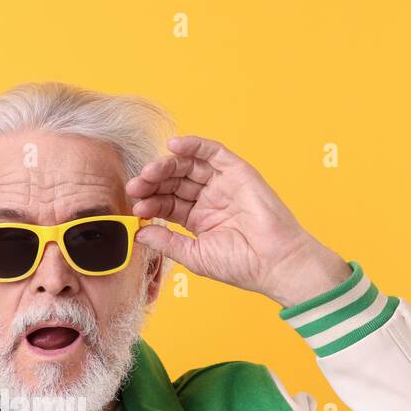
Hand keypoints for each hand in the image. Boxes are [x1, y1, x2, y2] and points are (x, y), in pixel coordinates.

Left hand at [126, 136, 351, 307]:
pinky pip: (213, 152)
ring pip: (188, 166)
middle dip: (152, 183)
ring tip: (149, 172)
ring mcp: (223, 184)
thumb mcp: (194, 256)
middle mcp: (209, 199)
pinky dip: (193, 146)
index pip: (167, 203)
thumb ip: (167, 242)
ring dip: (167, 165)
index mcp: (198, 219)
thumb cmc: (241, 265)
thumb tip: (139, 233)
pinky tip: (173, 146)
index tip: (135, 207)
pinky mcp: (238, 172)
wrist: (275, 263)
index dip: (150, 203)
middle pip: (174, 182)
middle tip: (135, 186)